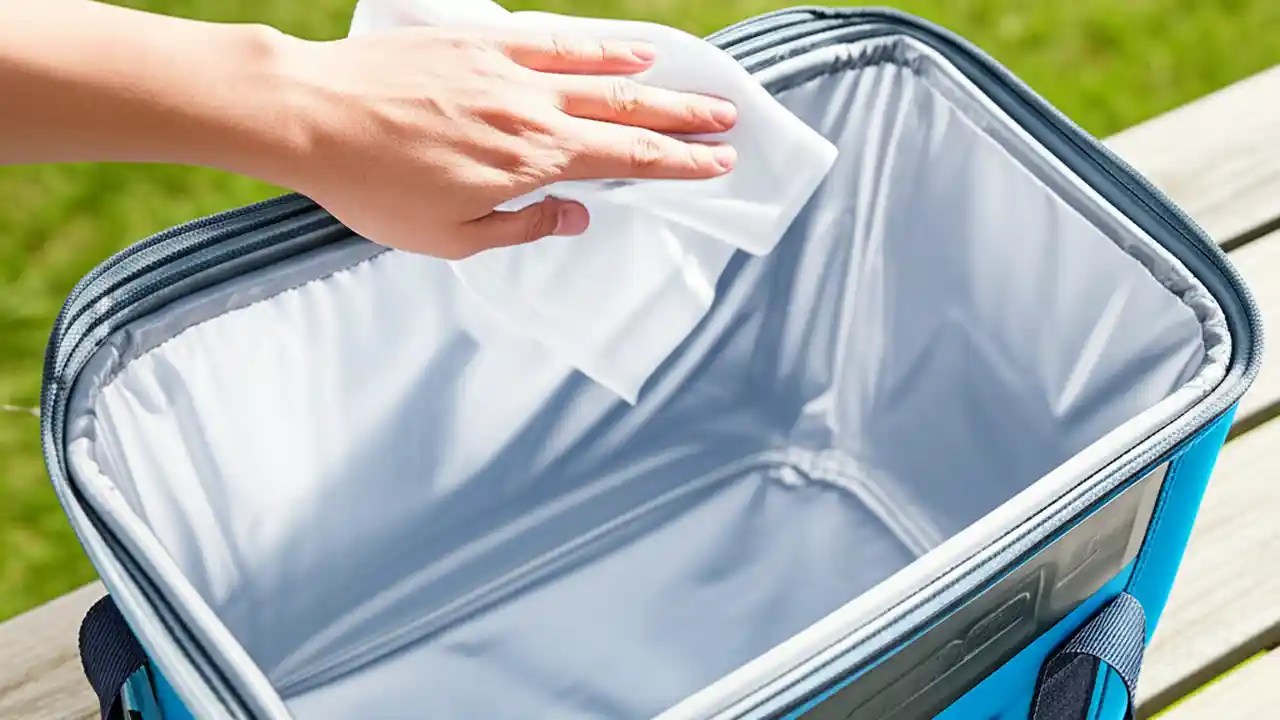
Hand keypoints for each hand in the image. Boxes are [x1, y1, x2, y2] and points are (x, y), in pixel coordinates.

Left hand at [276, 29, 739, 258]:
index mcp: (532, 161)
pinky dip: (597, 46)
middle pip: (628, 112)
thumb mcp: (450, 238)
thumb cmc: (374, 186)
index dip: (681, 163)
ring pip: (600, 71)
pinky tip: (624, 50)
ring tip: (694, 88)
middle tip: (727, 122)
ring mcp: (507, 68)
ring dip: (654, 83)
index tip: (719, 163)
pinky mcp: (478, 40)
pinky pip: (554, 40)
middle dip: (685, 120)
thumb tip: (577, 219)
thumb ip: (524, 227)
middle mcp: (532, 108)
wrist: (311, 115)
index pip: (627, 161)